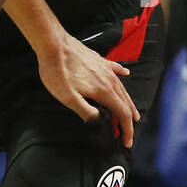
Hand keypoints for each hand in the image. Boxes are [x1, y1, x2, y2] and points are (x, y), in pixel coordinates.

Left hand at [37, 31, 137, 147]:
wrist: (54, 45)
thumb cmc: (58, 72)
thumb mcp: (67, 97)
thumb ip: (85, 110)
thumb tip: (99, 120)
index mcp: (104, 91)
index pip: (122, 114)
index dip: (126, 130)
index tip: (127, 141)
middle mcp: (109, 80)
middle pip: (125, 103)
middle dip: (129, 120)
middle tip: (128, 133)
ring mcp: (105, 69)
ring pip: (122, 88)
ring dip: (128, 103)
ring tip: (133, 112)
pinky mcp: (99, 60)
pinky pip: (116, 69)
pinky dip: (122, 76)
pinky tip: (125, 75)